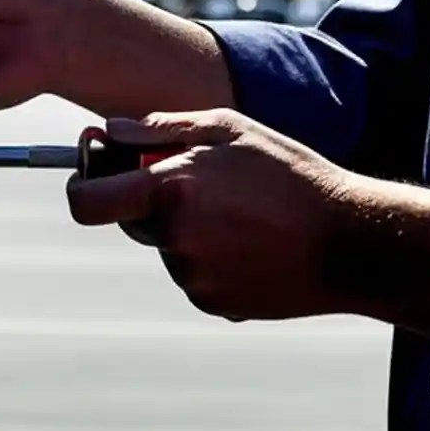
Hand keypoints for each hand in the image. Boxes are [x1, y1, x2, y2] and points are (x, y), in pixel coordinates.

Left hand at [66, 108, 352, 320]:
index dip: (80, 189)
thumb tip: (108, 131)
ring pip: (168, 248)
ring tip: (244, 215)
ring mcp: (193, 276)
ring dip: (189, 230)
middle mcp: (175, 237)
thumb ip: (160, 128)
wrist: (349, 242)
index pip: (88, 201)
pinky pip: (195, 275)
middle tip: (203, 184)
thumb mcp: (230, 131)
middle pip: (132, 221)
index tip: (88, 180)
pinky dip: (212, 259)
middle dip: (151, 201)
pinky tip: (252, 243)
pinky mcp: (213, 302)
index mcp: (172, 189)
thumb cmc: (292, 175)